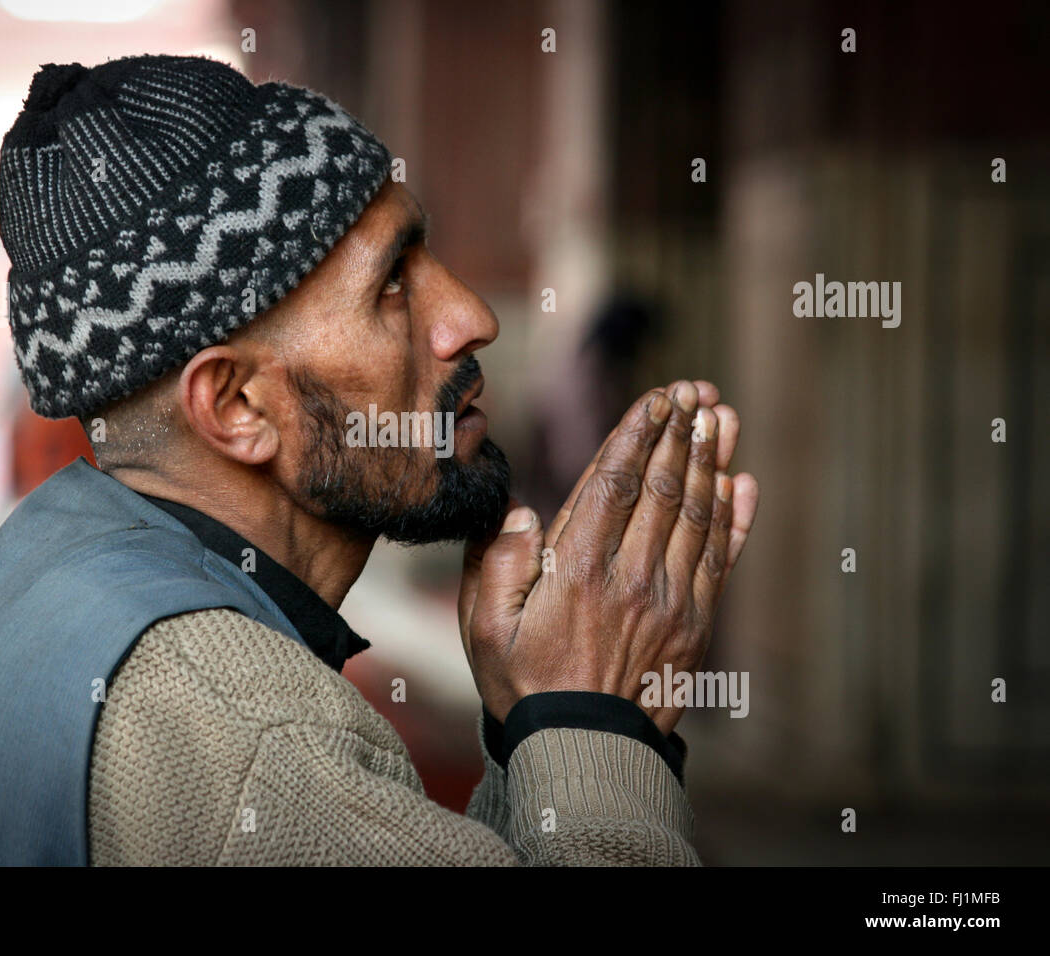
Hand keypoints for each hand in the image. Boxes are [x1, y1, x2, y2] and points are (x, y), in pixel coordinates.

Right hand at [458, 380, 758, 733]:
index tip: (657, 397)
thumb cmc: (522, 682)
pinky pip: (720, 559)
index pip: (616, 483)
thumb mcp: (484, 626)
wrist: (580, 750)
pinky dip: (734, 518)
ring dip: (712, 461)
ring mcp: (671, 602)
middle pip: (665, 488)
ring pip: (699, 516)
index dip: (639, 433)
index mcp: (578, 571)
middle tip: (694, 391)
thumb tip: (523, 511)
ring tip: (721, 417)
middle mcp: (631, 579)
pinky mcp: (695, 626)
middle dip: (681, 433)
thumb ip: (495, 563)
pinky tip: (740, 483)